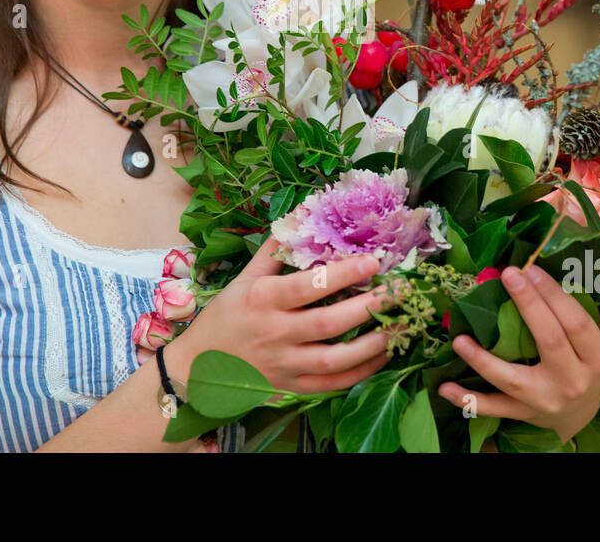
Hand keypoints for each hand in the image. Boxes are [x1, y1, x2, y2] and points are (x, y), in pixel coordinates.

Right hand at [167, 236, 397, 396]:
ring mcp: (285, 365)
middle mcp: (275, 334)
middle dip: (370, 307)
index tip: (373, 261)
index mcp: (262, 300)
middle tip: (402, 290)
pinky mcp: (292, 388)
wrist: (196, 369)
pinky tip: (385, 354)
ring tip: (403, 324)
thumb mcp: (245, 278)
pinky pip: (334, 385)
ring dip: (374, 344)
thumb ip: (277, 249)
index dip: (343, 274)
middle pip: (329, 324)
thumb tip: (304, 211)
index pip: (307, 287)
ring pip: (336, 360)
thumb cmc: (226, 316)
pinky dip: (363, 371)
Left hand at [436, 265, 599, 443]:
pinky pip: (492, 408)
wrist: (580, 416)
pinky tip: (443, 387)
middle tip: (508, 274)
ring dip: (483, 360)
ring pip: (511, 380)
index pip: (576, 324)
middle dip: (528, 305)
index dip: (555, 296)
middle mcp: (572, 381)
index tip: (533, 269)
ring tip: (459, 337)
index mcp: (597, 358)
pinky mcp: (521, 413)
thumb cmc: (593, 367)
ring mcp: (543, 399)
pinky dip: (467, 400)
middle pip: (549, 340)